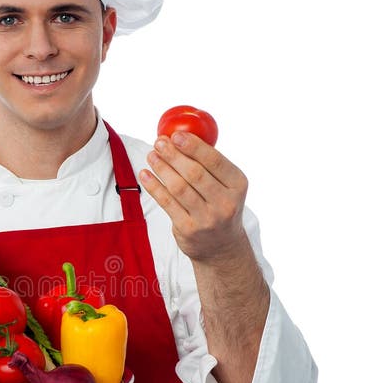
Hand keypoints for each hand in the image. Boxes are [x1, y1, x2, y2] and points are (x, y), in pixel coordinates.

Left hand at [139, 131, 248, 262]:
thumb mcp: (226, 185)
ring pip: (179, 188)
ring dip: (162, 168)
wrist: (221, 247)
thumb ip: (209, 163)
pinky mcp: (188, 229)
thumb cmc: (219, 205)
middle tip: (159, 142)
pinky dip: (154, 186)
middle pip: (195, 174)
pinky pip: (167, 203)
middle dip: (174, 155)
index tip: (176, 135)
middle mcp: (225, 203)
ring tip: (151, 155)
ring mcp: (206, 218)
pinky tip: (145, 174)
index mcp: (237, 185)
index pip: (215, 161)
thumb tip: (181, 134)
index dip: (194, 146)